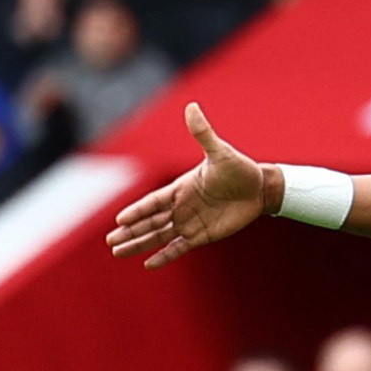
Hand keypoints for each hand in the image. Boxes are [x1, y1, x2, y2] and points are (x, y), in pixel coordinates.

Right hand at [107, 104, 268, 268]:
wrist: (260, 187)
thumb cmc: (239, 168)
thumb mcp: (220, 152)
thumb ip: (203, 133)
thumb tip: (191, 107)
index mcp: (180, 188)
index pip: (153, 202)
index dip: (137, 211)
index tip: (119, 221)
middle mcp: (181, 206)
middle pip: (150, 222)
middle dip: (130, 232)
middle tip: (110, 242)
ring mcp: (190, 222)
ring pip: (159, 236)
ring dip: (140, 244)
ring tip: (118, 252)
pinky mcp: (203, 235)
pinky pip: (180, 247)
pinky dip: (165, 255)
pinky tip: (149, 264)